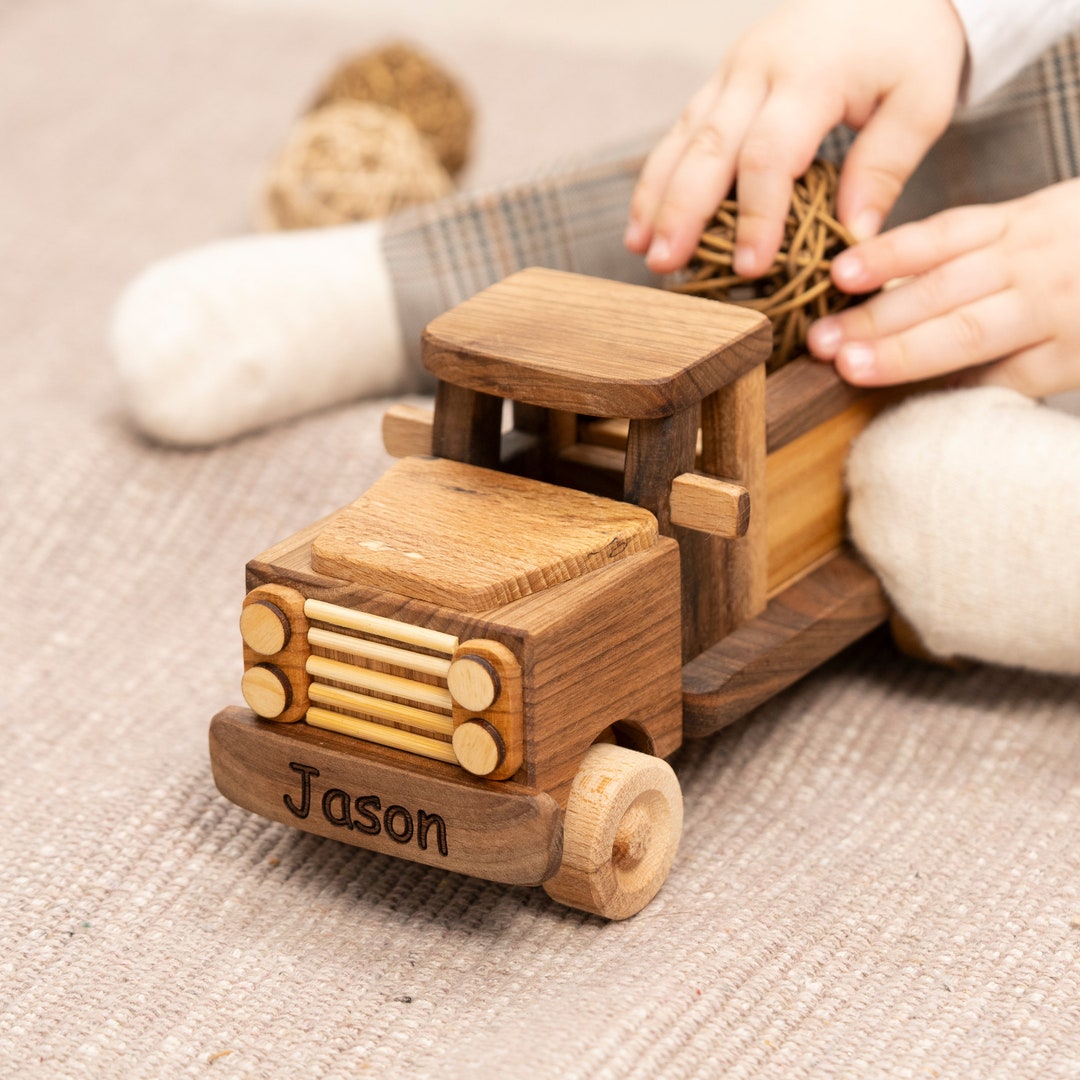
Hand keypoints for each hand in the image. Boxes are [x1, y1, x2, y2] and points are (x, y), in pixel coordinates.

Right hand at [624, 0, 965, 276]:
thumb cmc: (910, 46)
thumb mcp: (923, 102)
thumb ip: (884, 169)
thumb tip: (852, 237)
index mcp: (811, 74)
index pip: (771, 154)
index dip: (757, 215)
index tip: (751, 267)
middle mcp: (760, 68)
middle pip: (710, 147)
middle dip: (684, 211)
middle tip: (667, 264)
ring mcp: (732, 72)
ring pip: (683, 138)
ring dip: (657, 197)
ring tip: (641, 250)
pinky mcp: (721, 82)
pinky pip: (681, 132)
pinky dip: (659, 178)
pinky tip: (644, 219)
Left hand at [807, 179, 1079, 397]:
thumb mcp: (1053, 223)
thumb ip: (989, 247)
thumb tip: (897, 288)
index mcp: (1026, 222)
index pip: (943, 237)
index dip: (886, 256)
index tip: (837, 275)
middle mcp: (1038, 261)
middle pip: (941, 289)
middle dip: (875, 317)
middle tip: (819, 340)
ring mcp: (1059, 310)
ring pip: (968, 333)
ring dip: (903, 353)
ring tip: (852, 368)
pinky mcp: (1076, 357)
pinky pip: (1010, 377)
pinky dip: (963, 389)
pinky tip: (916, 403)